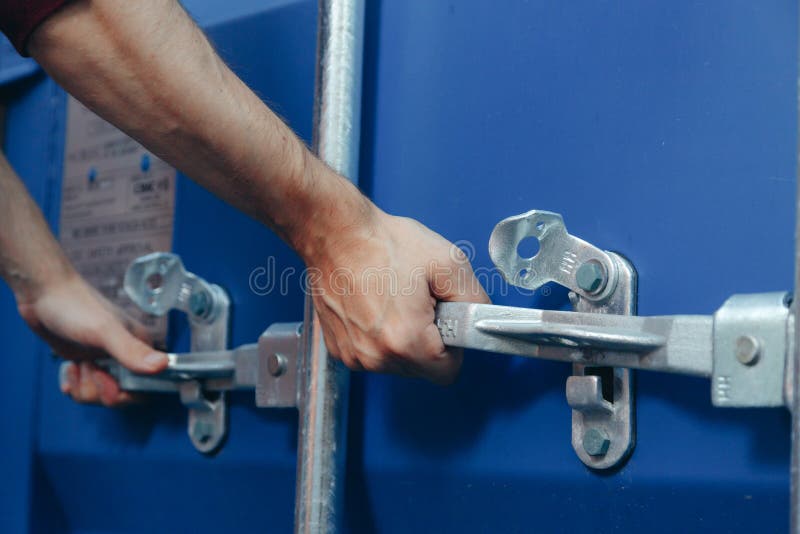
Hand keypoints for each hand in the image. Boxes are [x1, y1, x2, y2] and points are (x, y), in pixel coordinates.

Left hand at [16, 271, 167, 405]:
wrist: (43, 293)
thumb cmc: (75, 306)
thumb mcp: (104, 330)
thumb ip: (131, 350)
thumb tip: (163, 366)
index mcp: (141, 347)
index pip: (147, 386)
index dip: (128, 393)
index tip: (108, 381)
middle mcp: (127, 355)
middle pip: (121, 395)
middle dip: (99, 390)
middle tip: (88, 367)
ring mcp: (106, 359)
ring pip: (100, 394)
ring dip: (83, 386)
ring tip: (76, 364)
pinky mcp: (87, 361)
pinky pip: (85, 388)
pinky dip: (74, 385)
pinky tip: (69, 370)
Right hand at [305, 208, 489, 383]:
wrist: (334, 233)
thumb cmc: (381, 243)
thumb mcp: (447, 262)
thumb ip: (474, 299)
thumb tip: (480, 319)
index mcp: (406, 340)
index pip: (447, 373)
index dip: (454, 348)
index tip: (447, 323)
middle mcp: (376, 356)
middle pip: (421, 369)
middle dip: (428, 340)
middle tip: (420, 303)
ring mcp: (354, 354)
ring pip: (396, 363)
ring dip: (402, 339)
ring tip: (395, 300)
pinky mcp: (339, 348)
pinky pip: (372, 354)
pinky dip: (378, 336)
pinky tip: (375, 305)